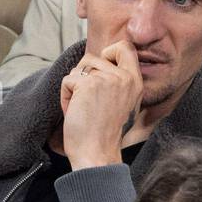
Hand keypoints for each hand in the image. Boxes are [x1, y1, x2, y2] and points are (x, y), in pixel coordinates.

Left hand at [60, 40, 143, 170]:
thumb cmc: (106, 134)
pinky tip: (75, 112)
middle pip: (93, 56)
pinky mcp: (88, 84)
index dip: (109, 51)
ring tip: (82, 108)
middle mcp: (124, 77)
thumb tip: (102, 61)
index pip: (125, 47)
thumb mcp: (124, 104)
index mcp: (135, 82)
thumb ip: (119, 82)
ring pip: (79, 68)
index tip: (101, 70)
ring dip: (74, 88)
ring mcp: (107, 79)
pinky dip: (65, 97)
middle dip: (83, 76)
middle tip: (88, 100)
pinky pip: (68, 80)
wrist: (97, 154)